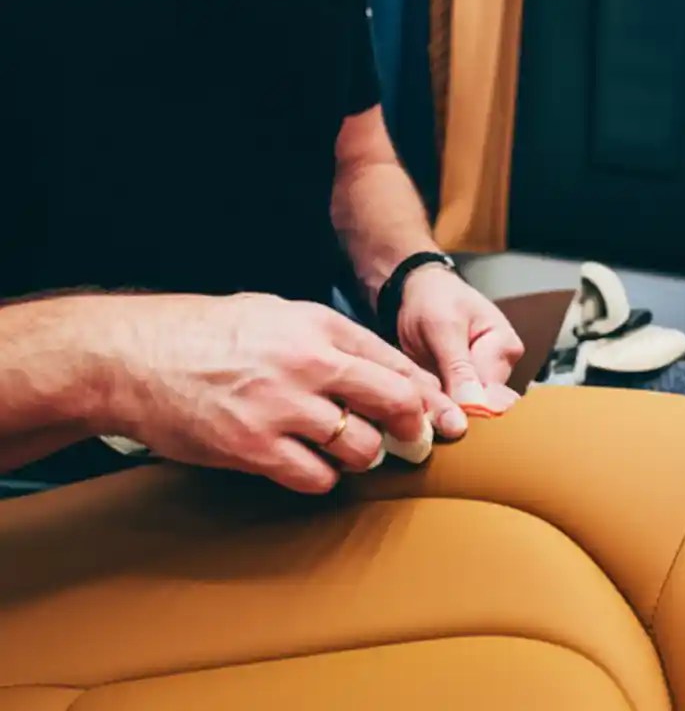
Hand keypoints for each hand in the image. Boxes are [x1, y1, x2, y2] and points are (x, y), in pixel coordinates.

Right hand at [96, 293, 461, 493]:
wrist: (131, 357)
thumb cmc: (207, 334)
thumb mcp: (276, 314)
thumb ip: (330, 339)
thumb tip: (385, 372)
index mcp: (317, 326)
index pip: (396, 363)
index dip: (428, 395)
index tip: (443, 415)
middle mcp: (308, 363)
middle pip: (395, 402)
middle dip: (414, 428)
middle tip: (414, 443)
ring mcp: (282, 407)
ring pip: (361, 447)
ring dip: (363, 457)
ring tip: (346, 452)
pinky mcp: (253, 447)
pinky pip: (317, 477)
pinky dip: (322, 479)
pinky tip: (308, 467)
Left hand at [395, 267, 523, 413]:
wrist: (419, 290)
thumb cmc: (434, 299)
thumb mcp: (443, 328)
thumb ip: (458, 367)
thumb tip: (474, 405)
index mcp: (506, 347)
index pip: (492, 393)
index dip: (465, 408)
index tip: (439, 415)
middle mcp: (503, 367)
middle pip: (483, 405)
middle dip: (453, 409)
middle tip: (424, 406)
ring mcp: (486, 378)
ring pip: (468, 408)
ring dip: (444, 409)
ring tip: (422, 400)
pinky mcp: (467, 386)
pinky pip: (456, 405)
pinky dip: (439, 405)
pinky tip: (425, 400)